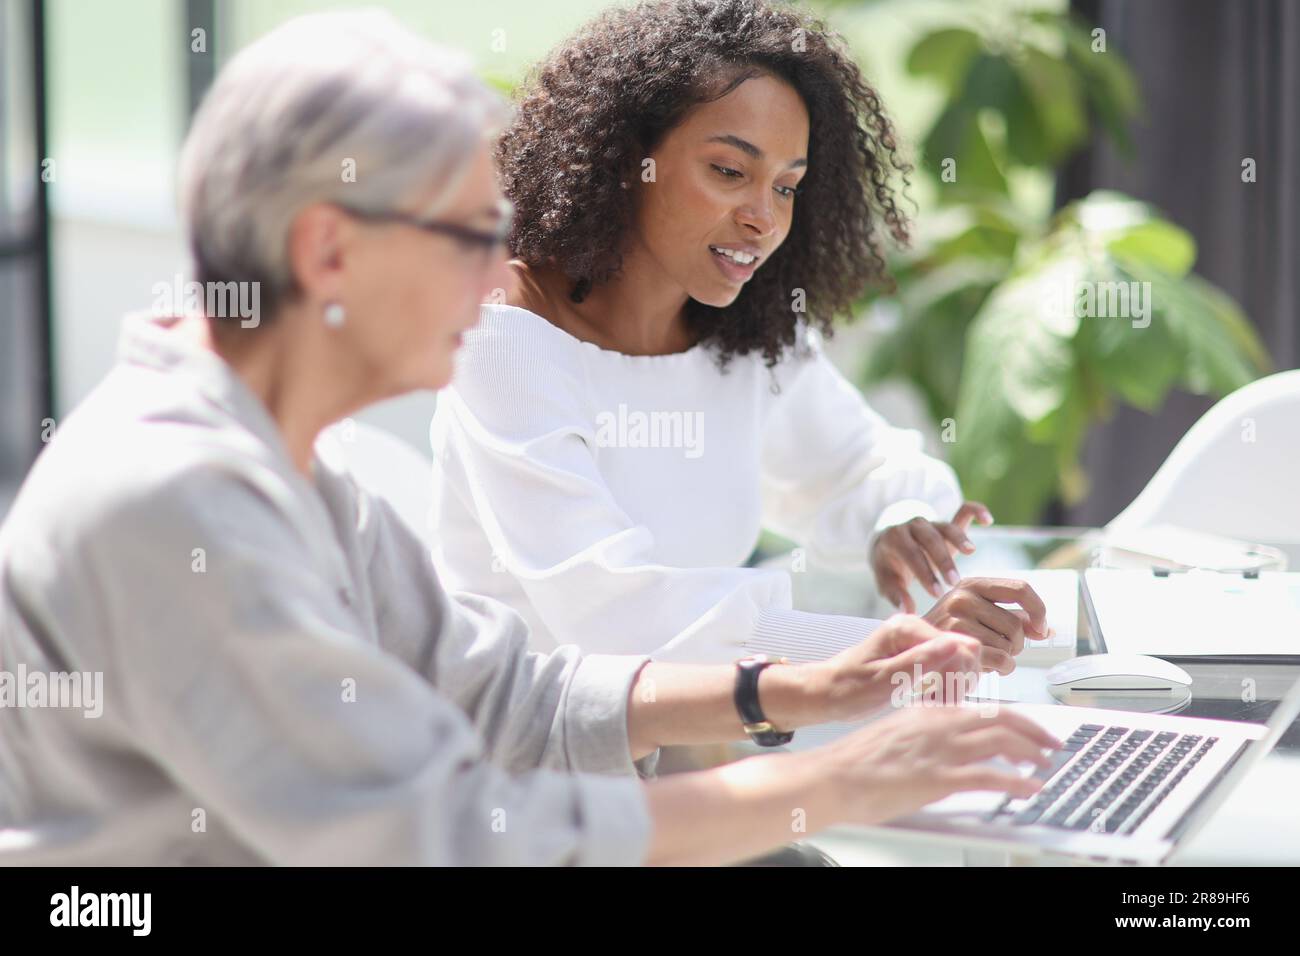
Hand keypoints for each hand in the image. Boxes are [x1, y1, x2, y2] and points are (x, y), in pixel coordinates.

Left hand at [809, 615, 982, 722]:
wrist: (827, 693)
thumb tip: (957, 645)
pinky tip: (927, 701)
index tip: (939, 702)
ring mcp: (919, 642)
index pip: (960, 646)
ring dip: (952, 687)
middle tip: (934, 706)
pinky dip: (945, 688)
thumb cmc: (848, 689)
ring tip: (928, 704)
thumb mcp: (883, 680)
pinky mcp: (920, 656)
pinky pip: (949, 669)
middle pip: (966, 652)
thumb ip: (920, 662)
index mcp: (908, 628)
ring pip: (961, 662)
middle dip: (957, 682)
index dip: (957, 677)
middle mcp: (917, 629)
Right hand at [817, 706, 1060, 825]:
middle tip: (1051, 743)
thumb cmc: (855, 763)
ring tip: (1046, 764)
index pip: (981, 709)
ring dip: (1031, 752)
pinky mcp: (938, 778)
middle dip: (1033, 731)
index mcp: (927, 713)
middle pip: (1000, 719)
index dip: (1012, 718)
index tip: (1029, 728)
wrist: (831, 776)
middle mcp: (938, 725)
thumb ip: (922, 736)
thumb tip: (941, 747)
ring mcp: (939, 750)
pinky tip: (1030, 788)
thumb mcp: (895, 736)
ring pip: (1001, 741)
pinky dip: (1016, 782)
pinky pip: (989, 777)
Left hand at [871, 501, 993, 611]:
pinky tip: (987, 520)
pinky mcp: (945, 521)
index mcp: (894, 539)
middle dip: (942, 560)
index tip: (936, 593)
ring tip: (970, 552)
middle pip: (929, 539)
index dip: (924, 573)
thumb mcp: (885, 579)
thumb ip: (895, 594)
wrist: (886, 538)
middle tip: (954, 582)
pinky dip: (975, 510)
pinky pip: (961, 511)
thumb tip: (907, 611)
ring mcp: (930, 521)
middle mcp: (912, 526)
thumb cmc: (888, 564)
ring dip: (959, 538)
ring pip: (946, 526)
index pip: (911, 555)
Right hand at [922, 577, 1048, 674]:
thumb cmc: (951, 635)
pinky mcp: (958, 644)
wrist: (914, 652)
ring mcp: (957, 619)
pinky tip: (988, 667)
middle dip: (1017, 643)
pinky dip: (1003, 668)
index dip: (1038, 610)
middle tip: (1001, 648)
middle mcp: (963, 596)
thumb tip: (1046, 630)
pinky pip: (1002, 660)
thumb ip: (1012, 618)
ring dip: (1006, 657)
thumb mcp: (978, 616)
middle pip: (1017, 624)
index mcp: (972, 584)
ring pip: (1010, 644)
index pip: (1020, 589)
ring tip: (986, 656)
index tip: (1041, 629)